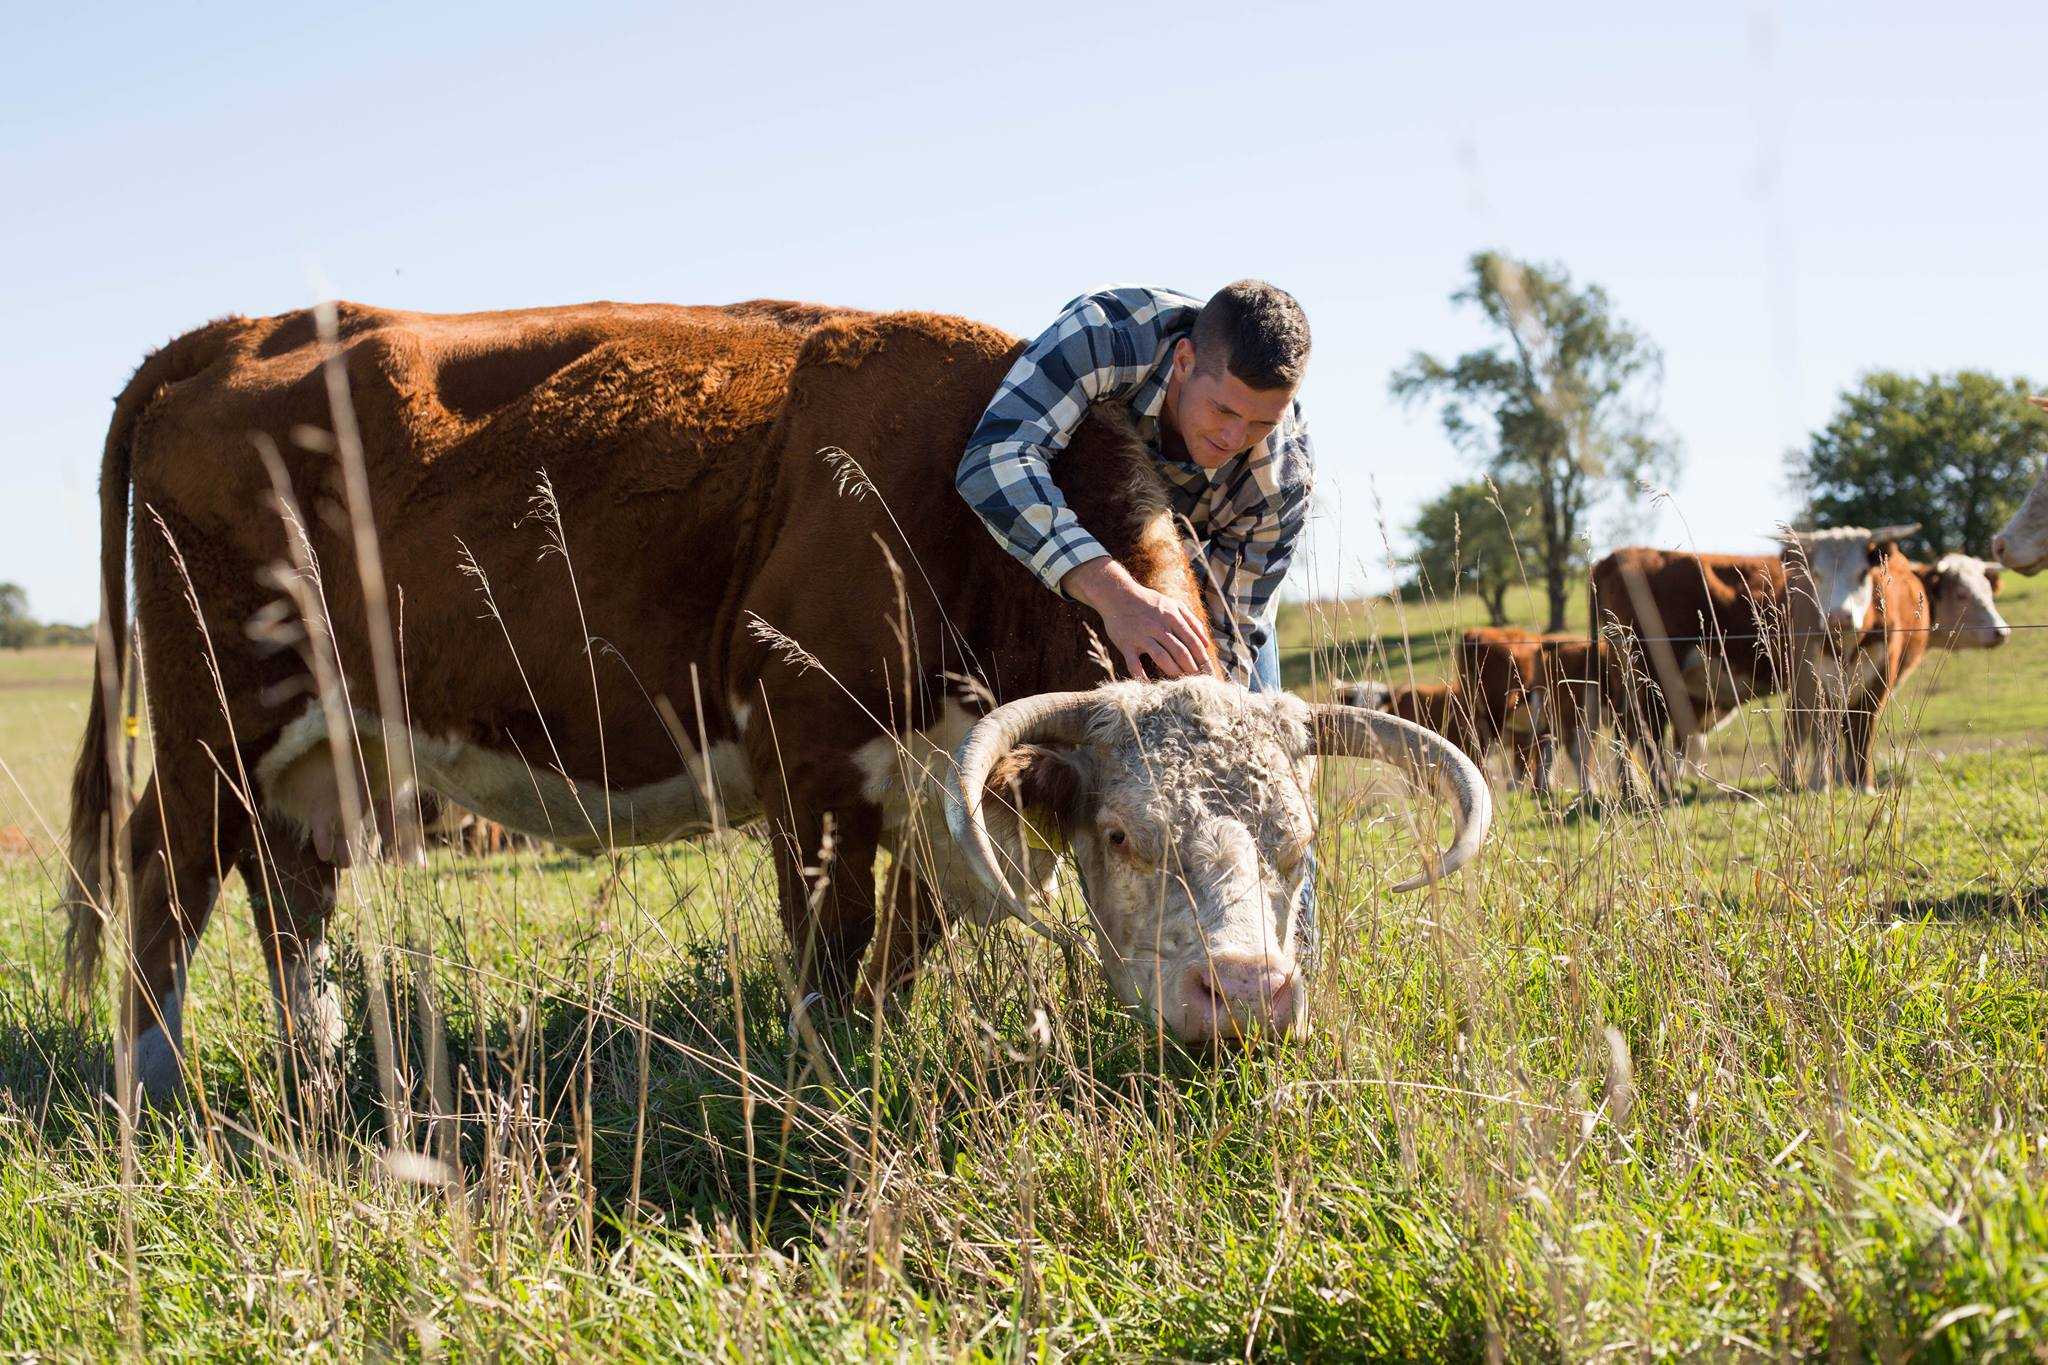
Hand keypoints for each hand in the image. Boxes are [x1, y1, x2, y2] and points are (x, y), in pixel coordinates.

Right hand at [1061, 557, 1213, 679]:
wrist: (1117, 595)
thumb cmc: (1149, 602)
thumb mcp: (1173, 604)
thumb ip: (1192, 621)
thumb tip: (1206, 644)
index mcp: (1172, 617)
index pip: (1192, 641)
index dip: (1202, 659)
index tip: (1207, 672)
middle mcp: (1158, 626)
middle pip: (1180, 651)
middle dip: (1191, 669)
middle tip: (1196, 681)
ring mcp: (1141, 636)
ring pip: (1162, 657)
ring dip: (1173, 672)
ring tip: (1180, 682)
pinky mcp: (1126, 644)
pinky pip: (1134, 664)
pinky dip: (1141, 676)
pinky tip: (1149, 685)